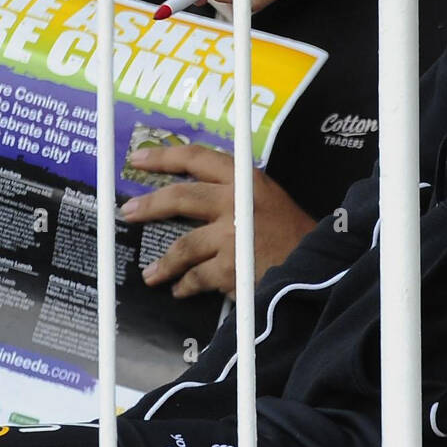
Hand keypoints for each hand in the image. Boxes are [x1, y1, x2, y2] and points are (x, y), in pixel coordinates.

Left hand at [122, 143, 315, 298]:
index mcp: (245, 178)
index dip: (165, 157)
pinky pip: (197, 278)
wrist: (318, 265)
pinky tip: (181, 290)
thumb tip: (197, 198)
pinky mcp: (231, 267)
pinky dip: (186, 286)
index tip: (139, 158)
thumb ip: (236, 192)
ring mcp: (232, 235)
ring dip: (163, 263)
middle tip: (128, 211)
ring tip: (151, 274)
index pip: (198, 157)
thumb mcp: (268, 198)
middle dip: (149, 205)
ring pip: (183, 246)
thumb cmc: (293, 233)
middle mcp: (236, 201)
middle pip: (180, 197)